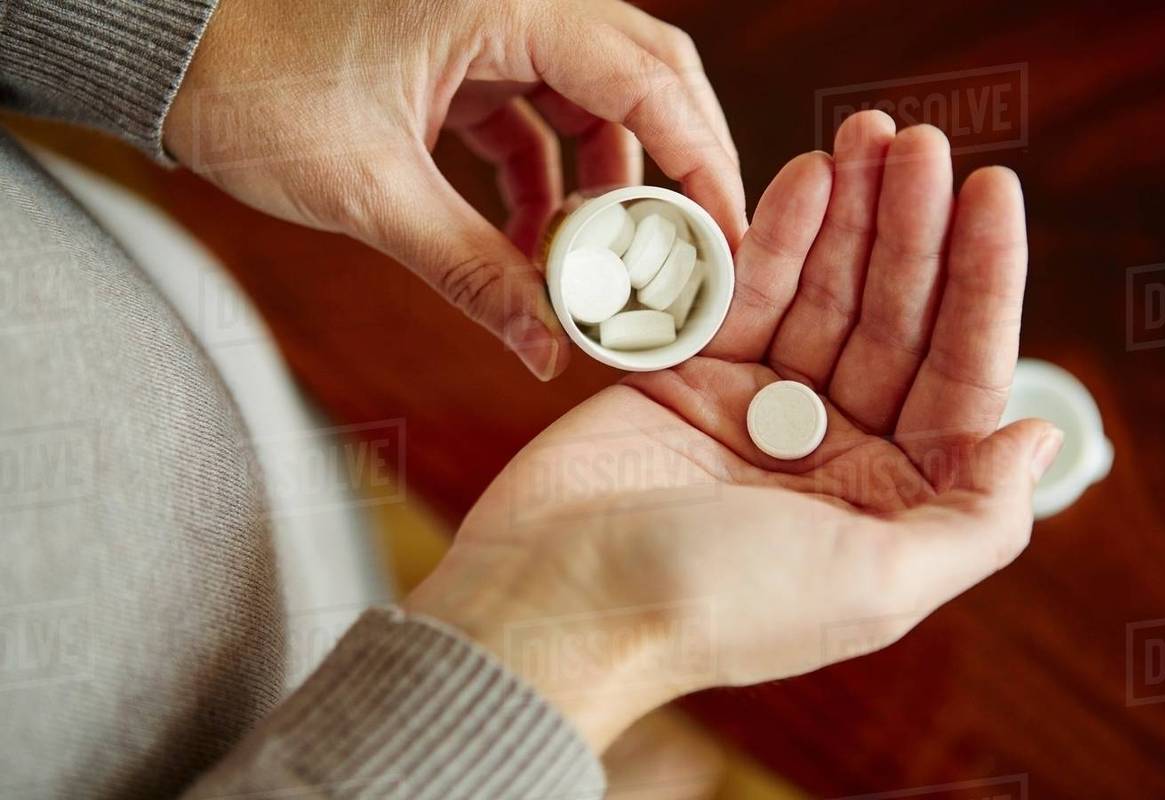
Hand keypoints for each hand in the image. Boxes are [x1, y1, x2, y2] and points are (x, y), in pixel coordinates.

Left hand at [163, 0, 743, 379]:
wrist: (177, 52)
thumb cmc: (255, 91)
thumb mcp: (370, 192)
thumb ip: (469, 272)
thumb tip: (547, 351)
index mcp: (499, 3)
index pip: (644, 75)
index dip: (700, 157)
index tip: (727, 235)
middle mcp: (512, 2)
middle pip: (642, 78)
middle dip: (671, 170)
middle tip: (689, 254)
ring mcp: (493, 28)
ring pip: (595, 104)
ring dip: (605, 188)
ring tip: (592, 269)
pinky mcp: (469, 60)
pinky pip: (542, 122)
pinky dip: (551, 185)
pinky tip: (536, 247)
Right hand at [407, 114, 1061, 750]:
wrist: (557, 597)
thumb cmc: (716, 606)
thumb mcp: (876, 585)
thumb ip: (976, 519)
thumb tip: (1038, 438)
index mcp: (888, 503)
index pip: (958, 376)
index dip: (982, 281)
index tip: (989, 191)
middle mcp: (830, 453)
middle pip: (891, 324)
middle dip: (910, 231)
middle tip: (919, 144)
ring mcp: (756, 412)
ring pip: (818, 297)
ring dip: (846, 218)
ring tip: (864, 138)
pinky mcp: (687, 380)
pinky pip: (741, 297)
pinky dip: (770, 239)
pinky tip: (802, 179)